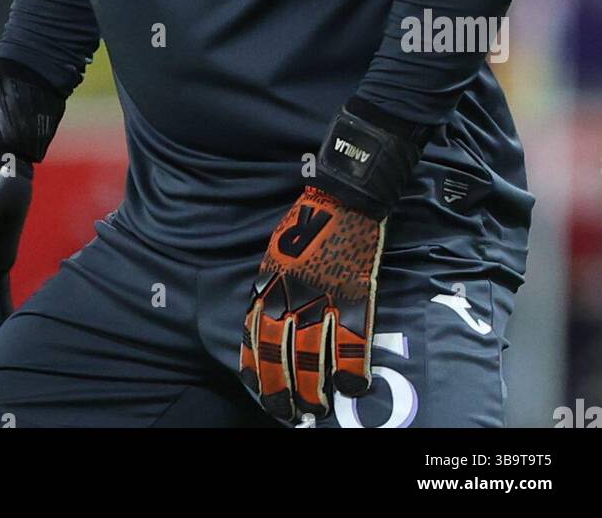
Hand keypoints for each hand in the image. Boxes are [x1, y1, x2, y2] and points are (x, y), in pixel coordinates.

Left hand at [240, 184, 384, 422]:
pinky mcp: (353, 295)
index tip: (260, 392)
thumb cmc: (307, 223)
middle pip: (281, 352)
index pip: (256, 335)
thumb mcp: (275, 253)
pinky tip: (354, 387)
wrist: (342, 197)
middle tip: (288, 412)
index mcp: (269, 284)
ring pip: (314, 354)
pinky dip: (353, 368)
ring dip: (315, 388)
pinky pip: (352, 341)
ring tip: (318, 409)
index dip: (257, 368)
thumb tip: (264, 318)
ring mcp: (323, 297)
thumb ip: (270, 285)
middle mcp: (291, 294)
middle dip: (282, 388)